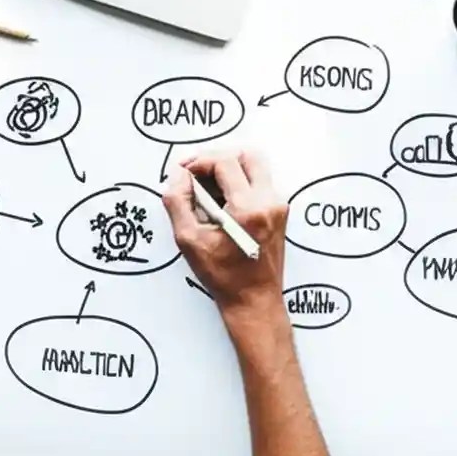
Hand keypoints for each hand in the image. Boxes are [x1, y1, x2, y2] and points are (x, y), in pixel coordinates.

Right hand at [163, 151, 288, 322]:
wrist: (254, 300)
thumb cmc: (223, 276)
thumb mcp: (189, 240)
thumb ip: (178, 202)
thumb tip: (177, 174)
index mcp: (248, 208)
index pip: (225, 162)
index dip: (200, 161)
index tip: (184, 172)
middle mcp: (269, 202)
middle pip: (247, 155)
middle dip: (218, 158)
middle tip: (197, 173)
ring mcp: (278, 206)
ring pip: (254, 167)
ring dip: (229, 170)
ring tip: (208, 192)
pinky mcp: (279, 211)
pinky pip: (258, 183)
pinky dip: (238, 184)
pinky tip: (221, 204)